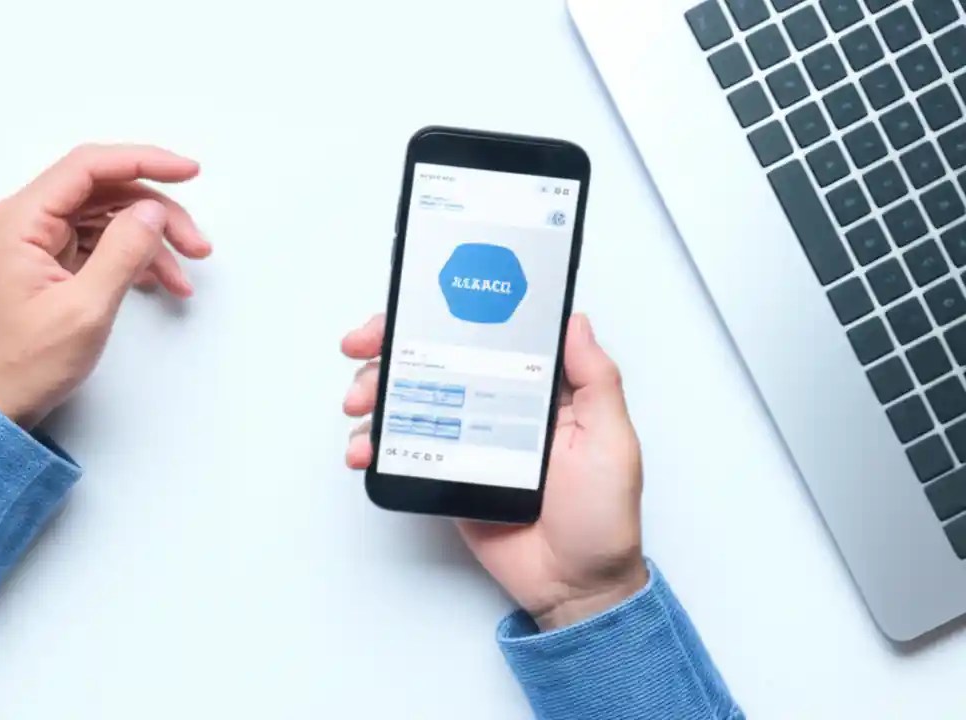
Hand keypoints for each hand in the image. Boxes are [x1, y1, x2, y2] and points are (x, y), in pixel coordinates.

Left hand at [0, 144, 209, 427]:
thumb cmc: (26, 364)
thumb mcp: (85, 309)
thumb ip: (122, 251)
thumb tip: (153, 209)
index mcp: (19, 221)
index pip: (88, 167)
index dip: (143, 160)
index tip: (188, 171)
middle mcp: (24, 222)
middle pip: (104, 191)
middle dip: (156, 212)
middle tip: (198, 245)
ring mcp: (36, 242)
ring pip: (107, 217)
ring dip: (151, 239)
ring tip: (185, 273)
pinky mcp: (49, 263)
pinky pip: (100, 243)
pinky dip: (134, 258)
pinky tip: (161, 281)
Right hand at [341, 313, 647, 629]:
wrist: (575, 585)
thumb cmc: (603, 516)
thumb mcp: (613, 440)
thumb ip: (597, 380)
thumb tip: (575, 320)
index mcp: (538, 388)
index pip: (485, 335)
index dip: (445, 316)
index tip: (412, 306)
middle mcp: (498, 405)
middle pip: (435, 360)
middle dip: (389, 348)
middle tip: (362, 348)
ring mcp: (467, 439)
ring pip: (410, 399)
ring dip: (374, 393)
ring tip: (360, 406)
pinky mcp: (446, 473)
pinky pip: (403, 449)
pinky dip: (374, 444)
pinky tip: (364, 448)